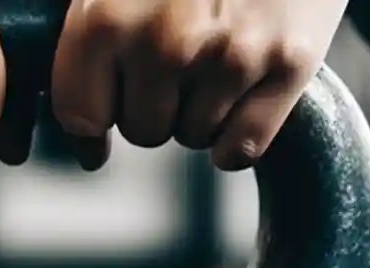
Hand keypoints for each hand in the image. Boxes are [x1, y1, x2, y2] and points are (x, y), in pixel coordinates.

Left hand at [51, 0, 347, 169]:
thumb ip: (84, 39)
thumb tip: (84, 144)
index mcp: (106, 16)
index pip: (81, 114)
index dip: (95, 111)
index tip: (109, 101)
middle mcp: (165, 42)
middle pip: (143, 131)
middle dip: (154, 103)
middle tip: (179, 51)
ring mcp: (230, 56)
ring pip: (194, 137)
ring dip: (201, 110)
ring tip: (216, 49)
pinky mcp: (288, 64)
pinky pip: (242, 149)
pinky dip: (240, 136)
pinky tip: (245, 89)